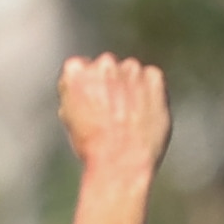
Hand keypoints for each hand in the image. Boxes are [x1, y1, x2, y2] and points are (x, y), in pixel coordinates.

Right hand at [62, 54, 168, 180]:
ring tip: (126, 115)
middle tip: (107, 110)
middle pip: (104, 66)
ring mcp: (130, 68)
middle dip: (106, 82)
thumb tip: (90, 87)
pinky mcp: (153, 76)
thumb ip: (78, 93)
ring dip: (128, 85)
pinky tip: (140, 112)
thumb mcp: (69, 117)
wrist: (122, 159)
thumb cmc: (90, 144)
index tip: (85, 104)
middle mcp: (103, 63)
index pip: (77, 68)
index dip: (81, 87)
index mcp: (75, 71)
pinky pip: (150, 77)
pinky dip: (147, 90)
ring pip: (128, 71)